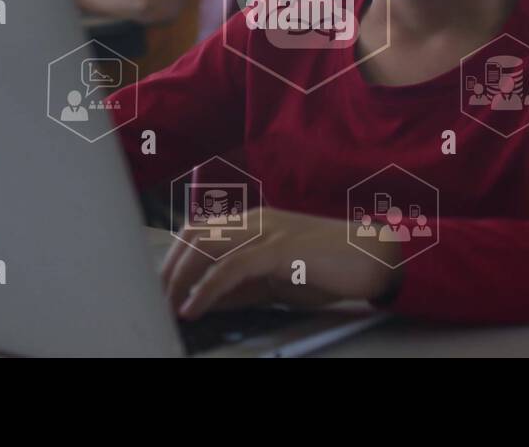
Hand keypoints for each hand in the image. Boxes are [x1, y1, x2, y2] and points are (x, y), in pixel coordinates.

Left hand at [161, 208, 402, 320]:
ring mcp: (266, 232)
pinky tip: (194, 308)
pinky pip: (230, 269)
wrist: (374, 258)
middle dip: (168, 266)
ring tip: (166, 306)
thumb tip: (208, 302)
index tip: (160, 286)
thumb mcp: (277, 279)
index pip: (198, 230)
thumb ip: (243, 287)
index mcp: (253, 222)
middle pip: (193, 234)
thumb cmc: (329, 267)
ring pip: (205, 247)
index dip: (173, 257)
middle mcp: (255, 220)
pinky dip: (205, 290)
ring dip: (179, 278)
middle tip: (154, 298)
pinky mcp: (278, 250)